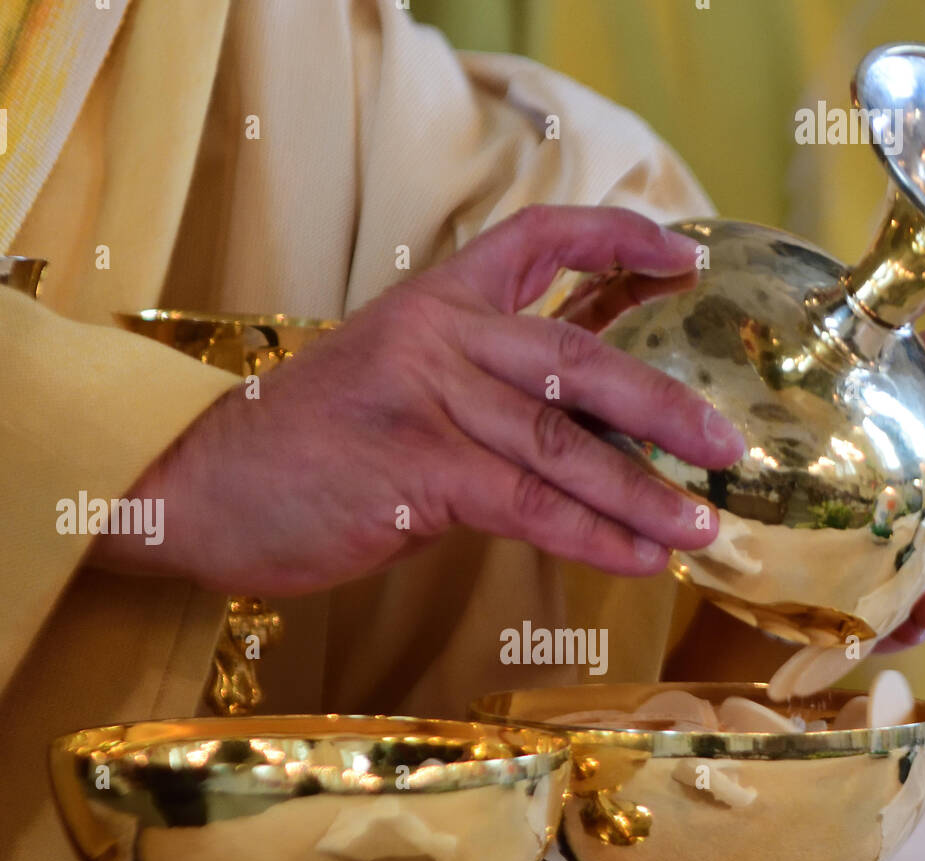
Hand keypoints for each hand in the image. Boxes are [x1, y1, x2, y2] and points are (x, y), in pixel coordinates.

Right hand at [91, 205, 742, 593]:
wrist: (197, 487)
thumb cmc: (300, 447)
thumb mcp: (390, 384)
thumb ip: (475, 389)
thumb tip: (572, 431)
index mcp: (433, 303)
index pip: (539, 239)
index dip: (617, 242)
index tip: (683, 260)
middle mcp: (437, 338)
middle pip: (576, 359)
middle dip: (663, 404)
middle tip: (727, 445)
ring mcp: (426, 402)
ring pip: (560, 442)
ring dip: (641, 491)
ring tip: (701, 525)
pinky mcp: (415, 474)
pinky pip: (526, 502)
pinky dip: (590, 534)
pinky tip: (640, 557)